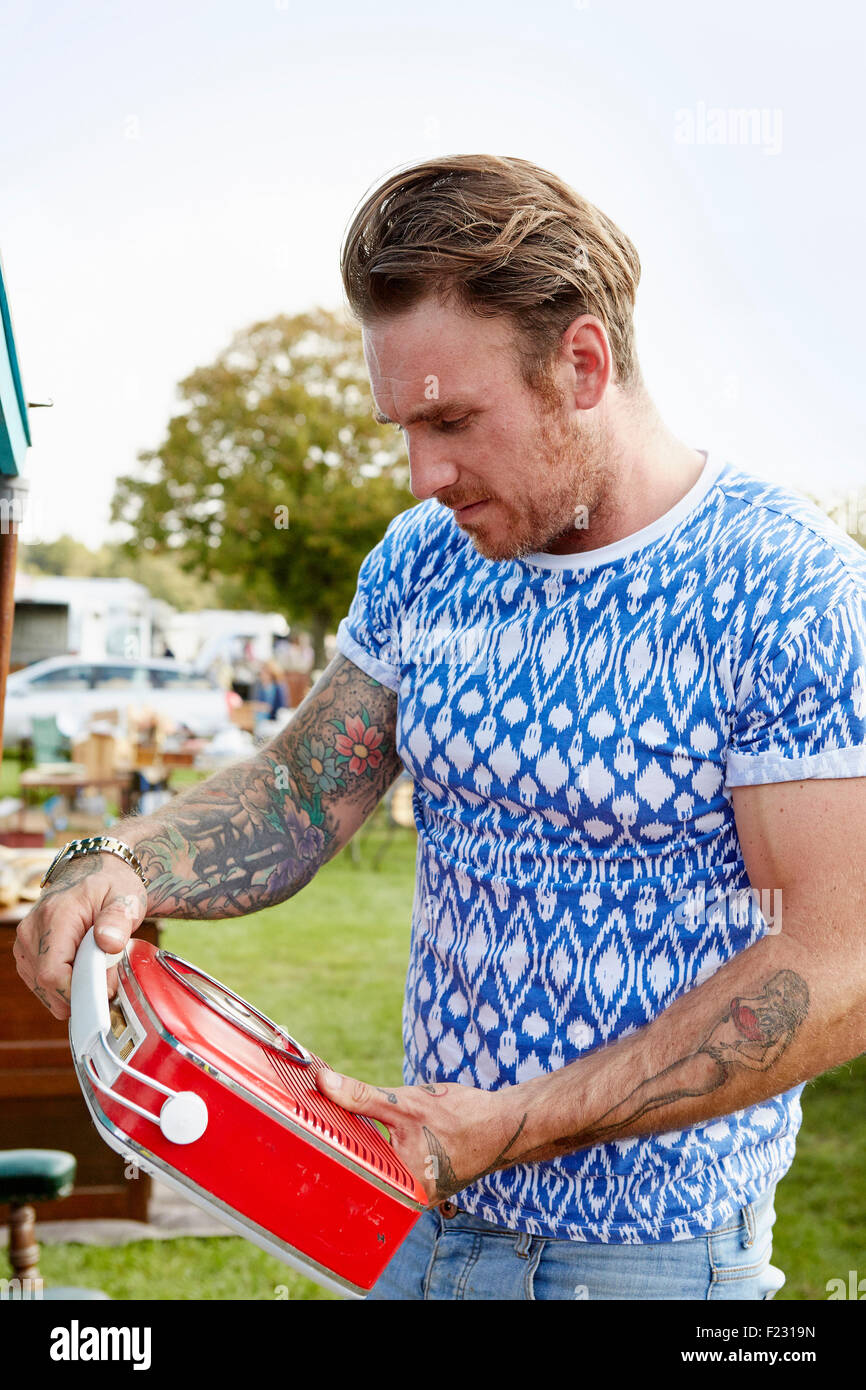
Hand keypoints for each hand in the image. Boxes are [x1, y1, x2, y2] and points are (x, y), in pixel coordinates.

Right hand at [14, 855, 147, 1019]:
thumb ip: (118, 920)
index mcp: (54, 917)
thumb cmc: (110, 884)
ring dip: (72, 990)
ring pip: (43, 990)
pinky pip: (41, 985)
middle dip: (80, 992)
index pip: (53, 974)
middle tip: (108, 977)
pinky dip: (63, 986)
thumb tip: (109, 943)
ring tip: (96, 967)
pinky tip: (82, 969)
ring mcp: (24, 944)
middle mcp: (31, 932)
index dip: (80, 990)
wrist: (92, 871)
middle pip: (47, 986)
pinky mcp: (26, 953)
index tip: (107, 989)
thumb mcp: (125, 897)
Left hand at [315, 1070, 529, 1205]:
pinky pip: (385, 1161)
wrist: (504, 1125)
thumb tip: (324, 1083)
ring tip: (328, 1117)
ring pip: (369, 1164)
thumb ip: (362, 1097)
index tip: (297, 1125)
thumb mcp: (406, 1104)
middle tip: (307, 1116)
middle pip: (355, 1169)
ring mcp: (411, 1190)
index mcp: (399, 1187)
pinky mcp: (417, 1179)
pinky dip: (372, 1143)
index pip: (345, 1170)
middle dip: (334, 1143)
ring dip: (353, 1141)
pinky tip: (359, 1125)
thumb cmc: (461, 1118)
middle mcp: (403, 1197)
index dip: (319, 1148)